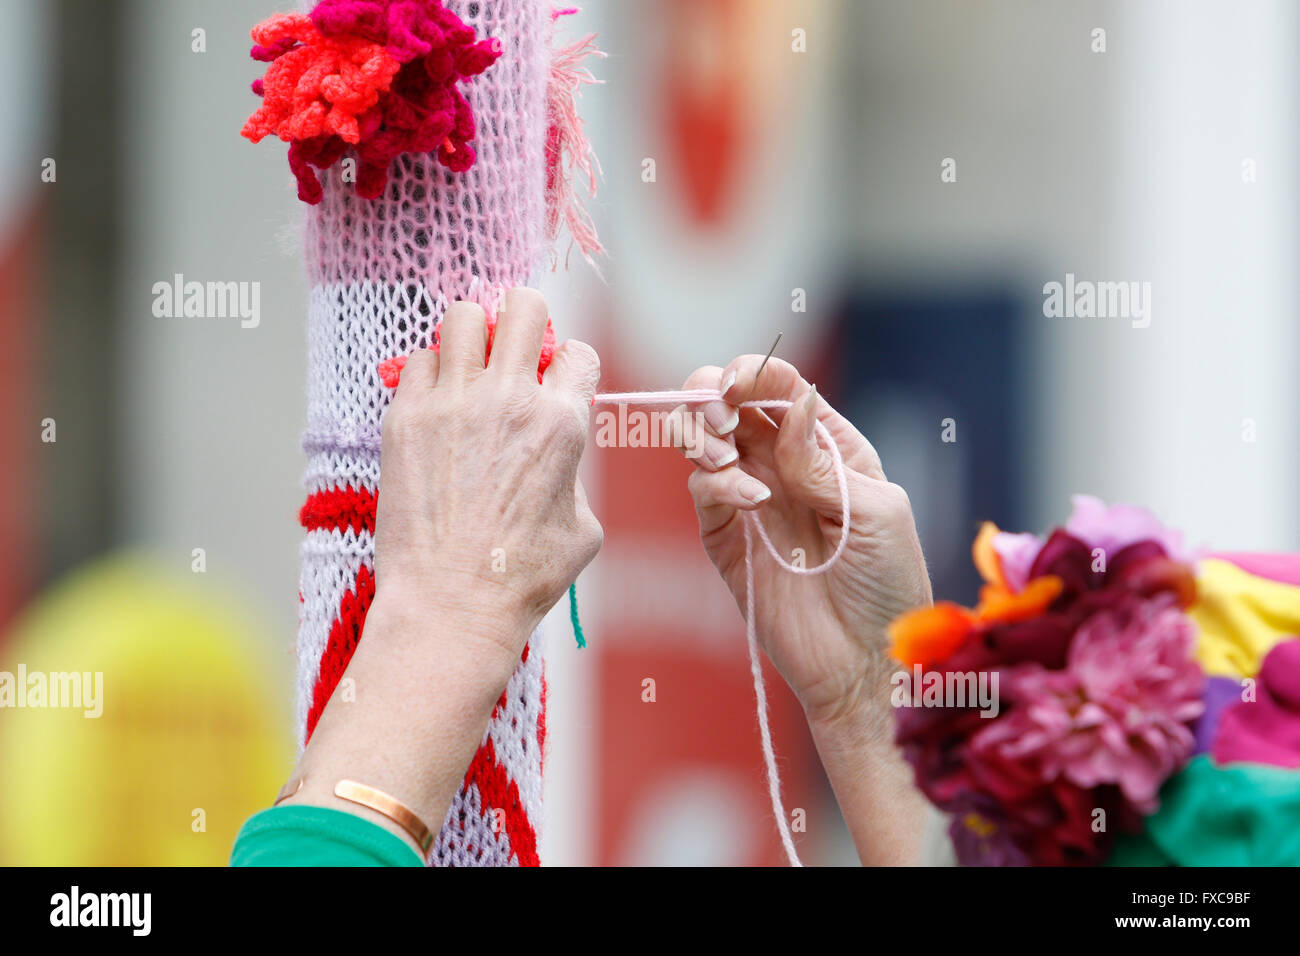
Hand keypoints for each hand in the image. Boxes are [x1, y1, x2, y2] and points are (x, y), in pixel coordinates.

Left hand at [373, 287, 603, 675]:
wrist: (450, 606)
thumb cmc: (522, 578)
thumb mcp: (584, 527)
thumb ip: (577, 471)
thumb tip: (561, 451)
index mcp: (561, 423)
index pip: (578, 353)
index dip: (571, 367)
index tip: (556, 386)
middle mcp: (508, 400)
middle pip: (524, 307)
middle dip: (527, 322)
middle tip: (515, 354)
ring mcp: (451, 404)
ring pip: (463, 316)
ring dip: (474, 335)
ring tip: (471, 369)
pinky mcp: (405, 418)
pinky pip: (418, 361)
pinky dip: (430, 374)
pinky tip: (436, 408)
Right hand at [674, 355, 932, 732]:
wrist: (864, 666)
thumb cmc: (889, 588)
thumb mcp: (877, 512)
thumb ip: (825, 459)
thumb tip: (795, 402)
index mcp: (829, 448)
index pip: (783, 390)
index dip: (755, 373)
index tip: (736, 380)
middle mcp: (784, 466)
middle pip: (732, 407)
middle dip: (713, 394)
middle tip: (718, 411)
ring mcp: (751, 502)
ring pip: (705, 443)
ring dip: (704, 434)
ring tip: (725, 453)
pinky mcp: (726, 540)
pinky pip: (704, 493)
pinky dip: (715, 483)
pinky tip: (748, 497)